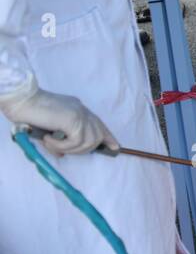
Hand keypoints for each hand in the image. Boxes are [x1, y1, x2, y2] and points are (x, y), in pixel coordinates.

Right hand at [0, 83, 118, 155]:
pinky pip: (75, 142)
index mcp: (78, 109)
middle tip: (63, 149)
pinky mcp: (74, 120)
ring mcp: (80, 114)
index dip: (108, 137)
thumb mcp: (49, 127)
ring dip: (69, 149)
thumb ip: (59, 138)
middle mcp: (83, 111)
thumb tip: (63, 153)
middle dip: (84, 149)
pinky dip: (61, 145)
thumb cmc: (30, 112)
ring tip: (51, 143)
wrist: (22, 100)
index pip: (99, 124)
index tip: (115, 147)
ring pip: (88, 142)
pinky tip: (47, 139)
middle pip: (98, 136)